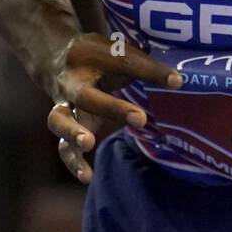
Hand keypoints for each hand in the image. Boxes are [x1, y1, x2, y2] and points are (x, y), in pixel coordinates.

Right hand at [46, 33, 181, 182]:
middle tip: (140, 119)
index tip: (175, 81)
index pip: (123, 62)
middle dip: (113, 108)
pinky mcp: (63, 127)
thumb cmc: (97, 59)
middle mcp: (72, 82)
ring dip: (74, 133)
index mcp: (90, 56)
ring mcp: (63, 105)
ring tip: (88, 143)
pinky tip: (87, 177)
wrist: (52, 59)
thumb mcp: (119, 54)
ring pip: (59, 120)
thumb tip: (179, 82)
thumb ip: (145, 67)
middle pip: (87, 95)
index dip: (150, 71)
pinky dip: (74, 162)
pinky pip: (63, 146)